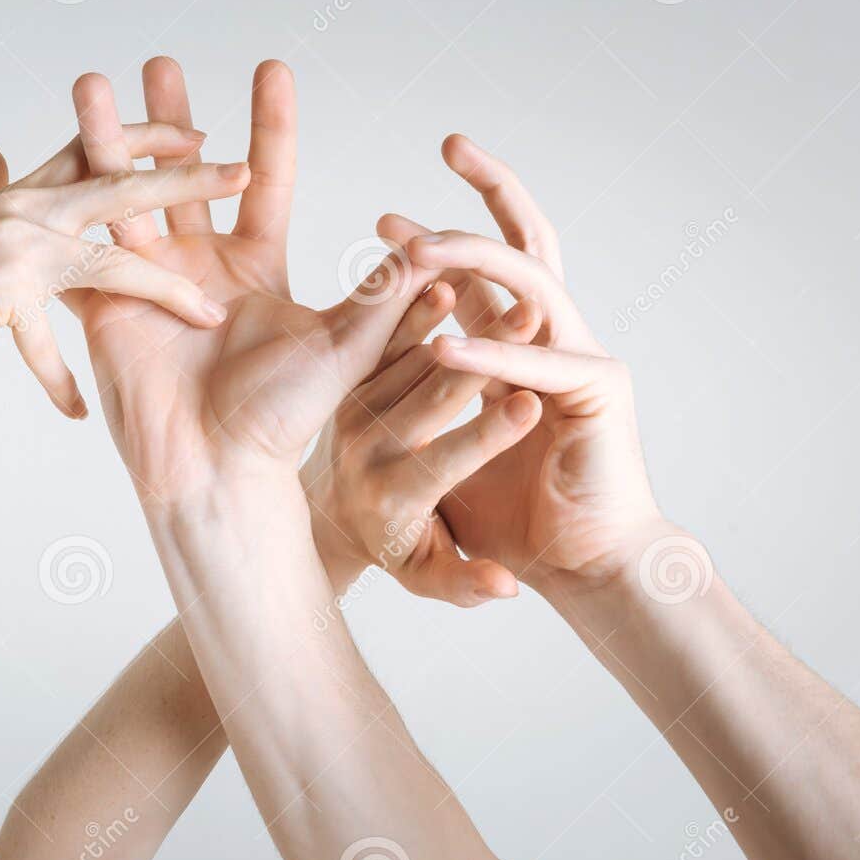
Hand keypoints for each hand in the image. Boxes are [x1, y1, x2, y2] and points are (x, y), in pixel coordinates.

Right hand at [0, 124, 247, 416]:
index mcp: (28, 189)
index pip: (98, 148)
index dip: (147, 137)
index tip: (197, 133)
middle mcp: (30, 208)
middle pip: (125, 186)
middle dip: (188, 179)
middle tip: (242, 172)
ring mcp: (21, 247)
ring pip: (113, 260)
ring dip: (167, 290)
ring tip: (212, 314)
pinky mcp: (6, 291)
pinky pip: (47, 340)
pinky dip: (57, 378)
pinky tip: (79, 410)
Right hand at [71, 59, 434, 501]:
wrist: (217, 473)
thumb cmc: (283, 421)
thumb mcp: (346, 348)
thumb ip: (385, 295)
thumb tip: (440, 246)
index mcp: (254, 266)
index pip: (261, 178)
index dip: (267, 124)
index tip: (270, 67)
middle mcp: (198, 266)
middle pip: (181, 174)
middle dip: (170, 117)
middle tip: (160, 62)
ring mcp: (147, 283)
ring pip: (124, 196)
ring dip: (108, 140)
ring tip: (94, 81)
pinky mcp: (106, 307)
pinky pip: (84, 247)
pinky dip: (66, 205)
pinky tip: (48, 160)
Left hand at [302, 282, 543, 602]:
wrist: (332, 519)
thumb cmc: (402, 550)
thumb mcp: (428, 577)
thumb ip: (466, 584)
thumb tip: (506, 588)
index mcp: (392, 497)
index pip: (447, 460)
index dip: (487, 435)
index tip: (528, 406)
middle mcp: (367, 452)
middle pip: (428, 400)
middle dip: (479, 357)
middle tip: (525, 319)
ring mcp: (351, 414)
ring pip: (402, 359)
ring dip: (436, 316)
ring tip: (477, 281)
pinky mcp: (345, 384)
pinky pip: (378, 340)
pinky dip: (407, 307)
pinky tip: (440, 271)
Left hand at [379, 136, 663, 587]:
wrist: (582, 568)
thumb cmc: (510, 518)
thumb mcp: (442, 448)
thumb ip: (419, 406)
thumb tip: (367, 373)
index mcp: (514, 348)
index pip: (475, 277)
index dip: (433, 242)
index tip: (384, 222)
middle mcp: (551, 338)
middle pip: (522, 244)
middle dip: (489, 190)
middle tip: (450, 143)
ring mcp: (579, 355)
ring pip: (530, 280)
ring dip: (473, 257)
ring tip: (416, 249)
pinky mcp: (599, 387)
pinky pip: (536, 360)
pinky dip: (490, 355)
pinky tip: (444, 348)